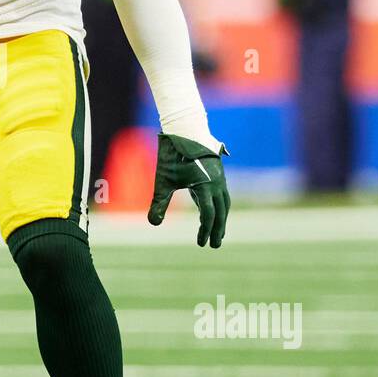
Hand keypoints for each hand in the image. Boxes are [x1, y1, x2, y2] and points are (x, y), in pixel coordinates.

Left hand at [148, 133, 229, 248]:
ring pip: (224, 204)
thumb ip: (159, 202)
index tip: (201, 244)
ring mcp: (219, 178)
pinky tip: (213, 213)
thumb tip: (153, 224)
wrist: (185, 130)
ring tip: (218, 232)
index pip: (208, 215)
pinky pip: (222, 195)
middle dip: (217, 229)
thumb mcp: (164, 180)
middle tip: (214, 245)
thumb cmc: (173, 156)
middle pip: (221, 212)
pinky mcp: (218, 174)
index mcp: (205, 186)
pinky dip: (220, 207)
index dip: (205, 231)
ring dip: (221, 219)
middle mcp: (217, 184)